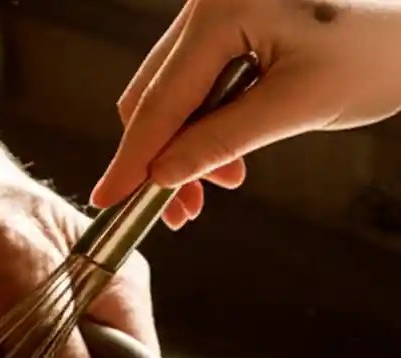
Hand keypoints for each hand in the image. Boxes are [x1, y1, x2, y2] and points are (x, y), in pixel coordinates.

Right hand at [91, 0, 400, 226]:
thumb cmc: (383, 45)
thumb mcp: (300, 104)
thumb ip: (222, 140)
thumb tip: (162, 174)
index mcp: (224, 9)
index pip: (161, 101)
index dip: (132, 159)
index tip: (108, 199)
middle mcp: (209, 0)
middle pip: (155, 92)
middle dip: (161, 156)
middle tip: (177, 211)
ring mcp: (218, 5)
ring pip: (173, 87)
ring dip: (185, 142)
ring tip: (222, 182)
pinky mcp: (233, 15)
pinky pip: (198, 74)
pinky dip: (204, 118)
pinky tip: (229, 151)